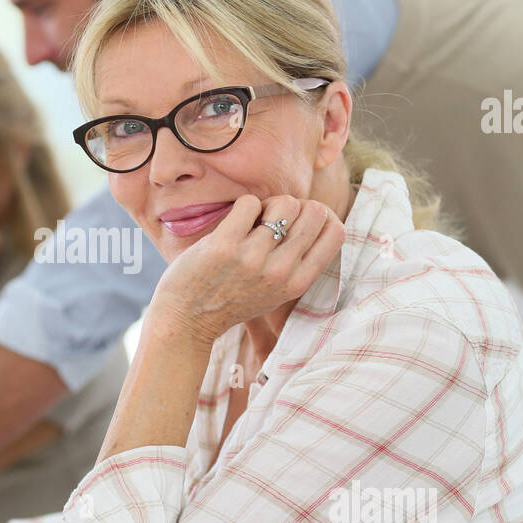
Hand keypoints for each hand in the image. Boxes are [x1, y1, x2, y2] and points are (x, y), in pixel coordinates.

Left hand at [151, 195, 345, 343]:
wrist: (186, 320)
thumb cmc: (231, 300)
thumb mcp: (275, 292)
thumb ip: (296, 263)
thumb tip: (316, 213)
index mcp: (297, 283)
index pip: (336, 232)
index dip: (321, 216)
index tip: (299, 221)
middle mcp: (280, 272)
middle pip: (314, 211)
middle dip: (295, 206)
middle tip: (272, 219)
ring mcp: (253, 258)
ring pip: (285, 202)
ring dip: (268, 204)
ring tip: (252, 221)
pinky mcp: (225, 245)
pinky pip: (249, 202)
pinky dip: (243, 206)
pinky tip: (233, 224)